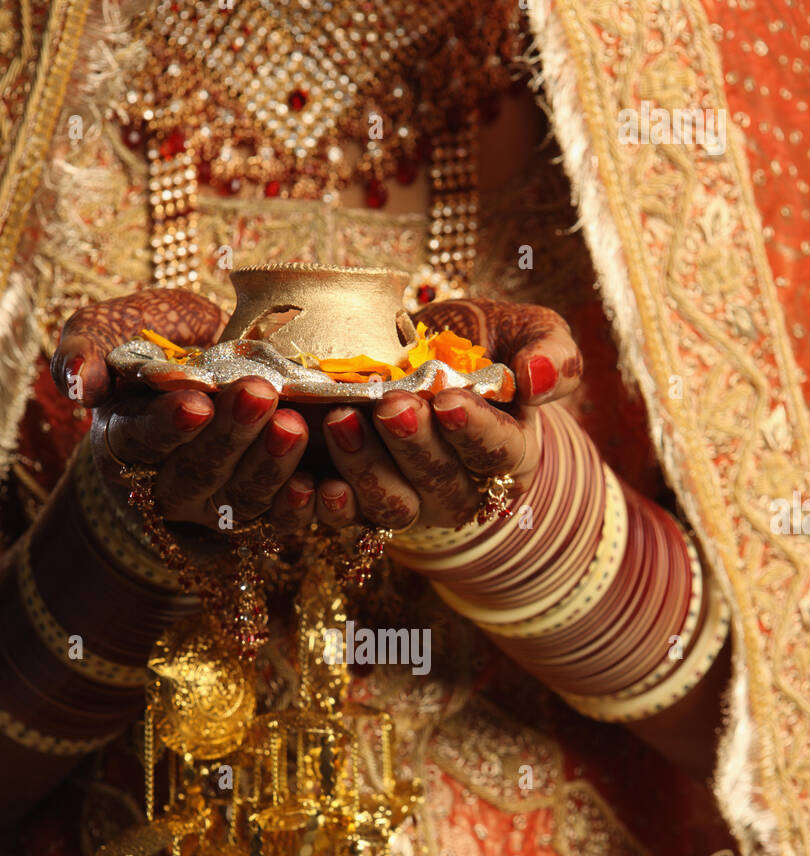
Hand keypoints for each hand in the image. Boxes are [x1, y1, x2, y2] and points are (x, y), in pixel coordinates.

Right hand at [52, 288, 316, 533]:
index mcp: (126, 440)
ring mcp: (215, 504)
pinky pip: (278, 524)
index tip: (196, 401)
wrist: (206, 369)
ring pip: (239, 500)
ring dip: (269, 466)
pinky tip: (315, 485)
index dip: (167, 426)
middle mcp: (167, 483)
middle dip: (230, 436)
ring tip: (293, 424)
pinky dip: (297, 509)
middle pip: (194, 474)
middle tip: (260, 395)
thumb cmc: (155, 348)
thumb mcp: (109, 333)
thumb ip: (84, 351)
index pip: (140, 441)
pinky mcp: (262, 513)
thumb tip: (78, 384)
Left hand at [313, 297, 582, 530]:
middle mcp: (462, 489)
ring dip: (365, 468)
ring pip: (392, 505)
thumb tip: (538, 378)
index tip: (449, 400)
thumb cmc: (485, 346)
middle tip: (390, 405)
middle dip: (414, 445)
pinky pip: (344, 518)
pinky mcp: (362, 505)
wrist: (427, 359)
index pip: (499, 453)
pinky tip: (309, 479)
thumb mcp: (529, 333)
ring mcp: (411, 502)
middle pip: (441, 483)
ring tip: (339, 419)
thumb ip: (551, 352)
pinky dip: (324, 504)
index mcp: (509, 454)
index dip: (474, 431)